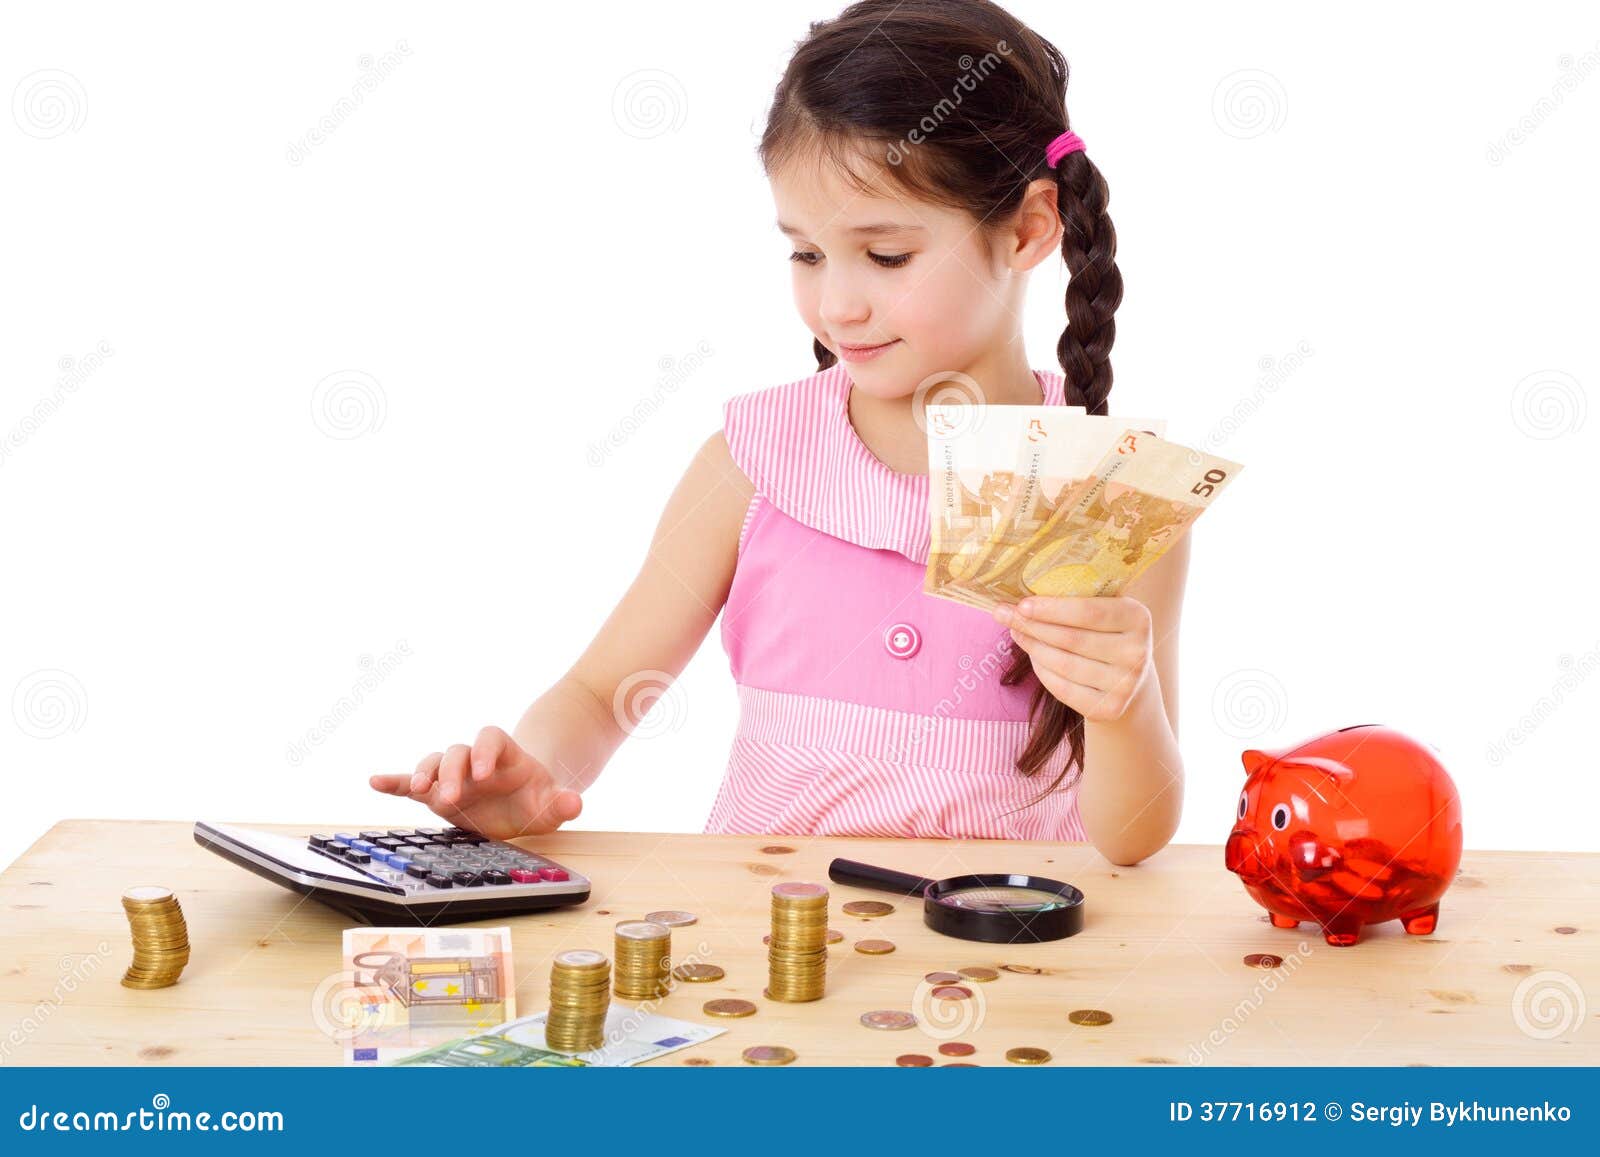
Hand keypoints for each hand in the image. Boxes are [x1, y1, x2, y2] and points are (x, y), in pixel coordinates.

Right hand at [368, 725, 582, 839]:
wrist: (522, 804)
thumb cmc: (537, 800)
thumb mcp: (553, 805)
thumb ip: (563, 802)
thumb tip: (575, 803)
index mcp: (504, 755)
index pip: (491, 738)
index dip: (485, 751)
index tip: (483, 773)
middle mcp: (474, 761)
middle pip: (457, 752)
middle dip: (451, 772)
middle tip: (450, 798)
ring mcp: (453, 776)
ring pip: (433, 762)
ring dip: (423, 774)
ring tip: (415, 791)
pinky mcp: (436, 794)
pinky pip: (411, 784)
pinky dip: (394, 783)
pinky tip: (374, 783)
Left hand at [993, 595, 1153, 722]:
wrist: (1130, 678)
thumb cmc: (1105, 633)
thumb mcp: (1103, 609)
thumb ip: (1074, 598)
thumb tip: (1019, 597)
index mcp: (1138, 618)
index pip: (1089, 612)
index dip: (1051, 609)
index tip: (1021, 604)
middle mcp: (1137, 652)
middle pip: (1070, 638)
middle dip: (1032, 625)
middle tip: (1003, 614)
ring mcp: (1125, 684)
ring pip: (1063, 664)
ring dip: (1033, 647)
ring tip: (1017, 632)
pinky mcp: (1109, 708)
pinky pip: (1062, 688)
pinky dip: (1042, 671)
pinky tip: (1033, 657)